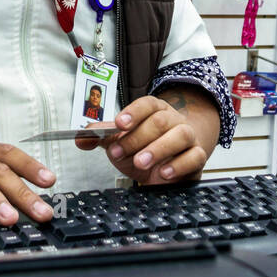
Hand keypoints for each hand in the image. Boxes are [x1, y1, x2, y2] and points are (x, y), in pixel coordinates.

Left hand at [75, 95, 207, 184]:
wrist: (167, 165)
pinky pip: (195, 156)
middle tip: (119, 152)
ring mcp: (188, 137)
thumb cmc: (142, 148)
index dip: (133, 112)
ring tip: (140, 162)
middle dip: (138, 137)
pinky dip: (179, 165)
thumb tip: (80, 138)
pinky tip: (164, 172)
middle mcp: (173, 120)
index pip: (147, 104)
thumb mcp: (119, 141)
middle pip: (160, 121)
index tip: (119, 124)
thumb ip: (100, 137)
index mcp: (154, 110)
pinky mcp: (196, 157)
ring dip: (159, 149)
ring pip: (181, 135)